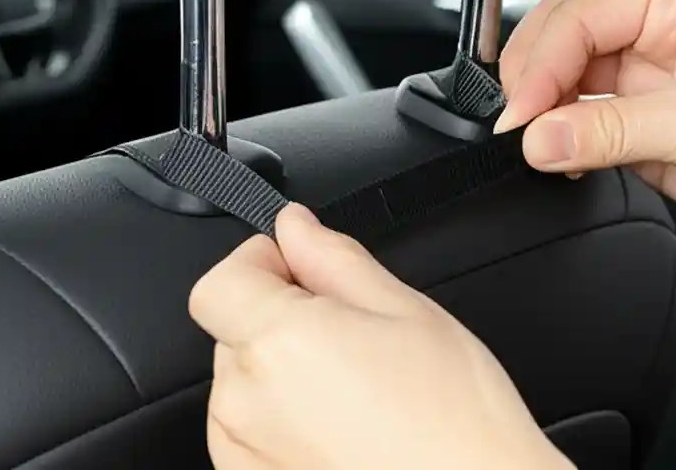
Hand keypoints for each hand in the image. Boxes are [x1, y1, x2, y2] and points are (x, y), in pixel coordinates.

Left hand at [189, 205, 569, 469]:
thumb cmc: (455, 421)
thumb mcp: (407, 311)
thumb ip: (336, 260)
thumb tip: (297, 228)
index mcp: (279, 343)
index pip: (220, 282)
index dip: (260, 264)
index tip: (299, 267)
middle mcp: (246, 402)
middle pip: (234, 330)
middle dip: (282, 318)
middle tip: (354, 332)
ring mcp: (244, 453)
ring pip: (243, 384)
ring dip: (283, 373)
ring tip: (358, 389)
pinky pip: (249, 435)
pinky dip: (284, 422)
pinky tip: (343, 426)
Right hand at [496, 0, 675, 272]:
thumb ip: (608, 130)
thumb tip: (536, 136)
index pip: (580, 13)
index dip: (541, 62)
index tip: (521, 115)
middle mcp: (665, 29)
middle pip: (564, 37)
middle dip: (535, 79)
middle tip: (520, 128)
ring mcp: (655, 80)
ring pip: (569, 81)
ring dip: (547, 113)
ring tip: (541, 147)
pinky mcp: (650, 127)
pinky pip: (585, 123)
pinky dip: (564, 141)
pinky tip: (565, 159)